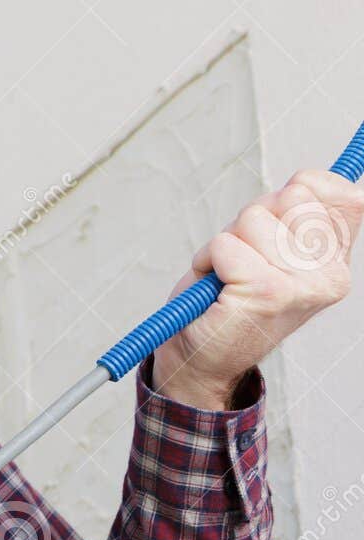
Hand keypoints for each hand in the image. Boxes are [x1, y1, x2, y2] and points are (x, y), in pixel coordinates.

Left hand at [152, 169, 363, 408]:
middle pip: (289, 196)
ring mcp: (303, 285)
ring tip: (228, 276)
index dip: (297, 193)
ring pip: (253, 218)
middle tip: (242, 259)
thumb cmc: (229, 297)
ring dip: (227, 242)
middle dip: (252, 220)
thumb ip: (292, 217)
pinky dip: (208, 259)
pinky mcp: (267, 293)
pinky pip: (225, 244)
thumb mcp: (269, 248)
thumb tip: (305, 181)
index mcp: (338, 260)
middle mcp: (331, 274)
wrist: (201, 359)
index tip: (276, 225)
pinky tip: (216, 287)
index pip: (338, 192)